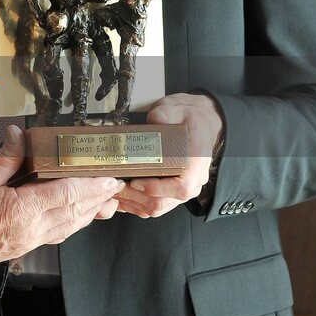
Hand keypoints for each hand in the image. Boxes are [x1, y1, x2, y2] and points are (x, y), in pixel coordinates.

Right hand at [0, 125, 123, 285]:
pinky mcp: (28, 246)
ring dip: (90, 212)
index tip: (107, 178)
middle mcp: (32, 228)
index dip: (90, 186)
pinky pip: (59, 234)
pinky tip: (78, 216)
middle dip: (98, 198)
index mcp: (22, 210)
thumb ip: (5, 158)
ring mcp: (32, 240)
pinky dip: (74, 223)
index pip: (66, 194)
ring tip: (105, 200)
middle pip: (75, 211)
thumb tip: (18, 135)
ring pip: (70, 225)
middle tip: (115, 185)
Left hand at [114, 93, 222, 218]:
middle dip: (136, 198)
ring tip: (114, 192)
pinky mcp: (173, 190)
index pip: (181, 188)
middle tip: (115, 187)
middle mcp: (192, 181)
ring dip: (134, 204)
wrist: (201, 120)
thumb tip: (155, 119)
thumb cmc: (190, 117)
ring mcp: (183, 187)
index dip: (156, 189)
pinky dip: (137, 204)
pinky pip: (156, 205)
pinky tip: (122, 196)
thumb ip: (166, 113)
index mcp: (196, 164)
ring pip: (158, 208)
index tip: (135, 181)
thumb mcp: (178, 108)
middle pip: (164, 202)